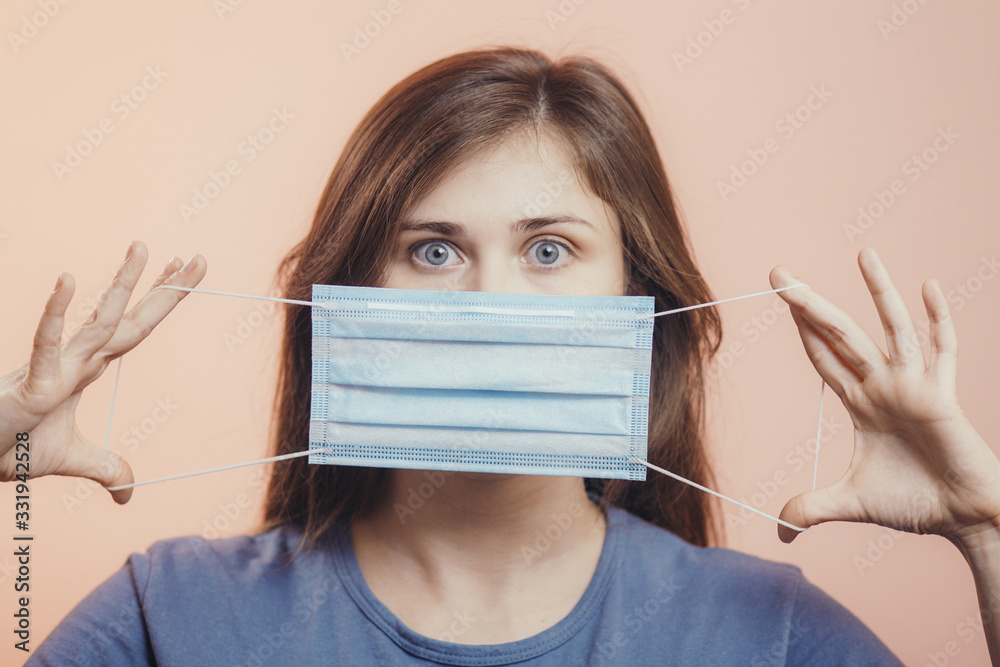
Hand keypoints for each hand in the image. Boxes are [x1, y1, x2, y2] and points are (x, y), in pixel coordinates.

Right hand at [0, 241, 206, 503]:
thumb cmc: (13, 447)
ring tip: (144, 247)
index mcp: (88, 367)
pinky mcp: (31, 383)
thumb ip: (106, 468)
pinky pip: (46, 343)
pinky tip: (69, 281)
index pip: (135, 327)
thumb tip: (129, 493)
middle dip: (164, 288)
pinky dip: (56, 313)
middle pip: (131, 317)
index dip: (161, 301)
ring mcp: (56, 367)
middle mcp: (77, 359)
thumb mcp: (73, 460)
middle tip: (196, 256)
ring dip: (122, 284)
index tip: (185, 269)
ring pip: (99, 320)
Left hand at [769, 247, 999, 546]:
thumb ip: (812, 508)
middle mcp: (883, 385)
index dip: (800, 328)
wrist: (964, 519)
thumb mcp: (850, 503)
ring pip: (892, 329)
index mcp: (860, 401)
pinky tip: (929, 287)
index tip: (779, 299)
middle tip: (778, 271)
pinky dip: (939, 320)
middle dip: (808, 303)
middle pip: (839, 333)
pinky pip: (943, 351)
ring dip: (878, 292)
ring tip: (862, 253)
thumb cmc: (914, 504)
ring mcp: (913, 386)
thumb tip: (777, 530)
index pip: (822, 355)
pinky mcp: (943, 396)